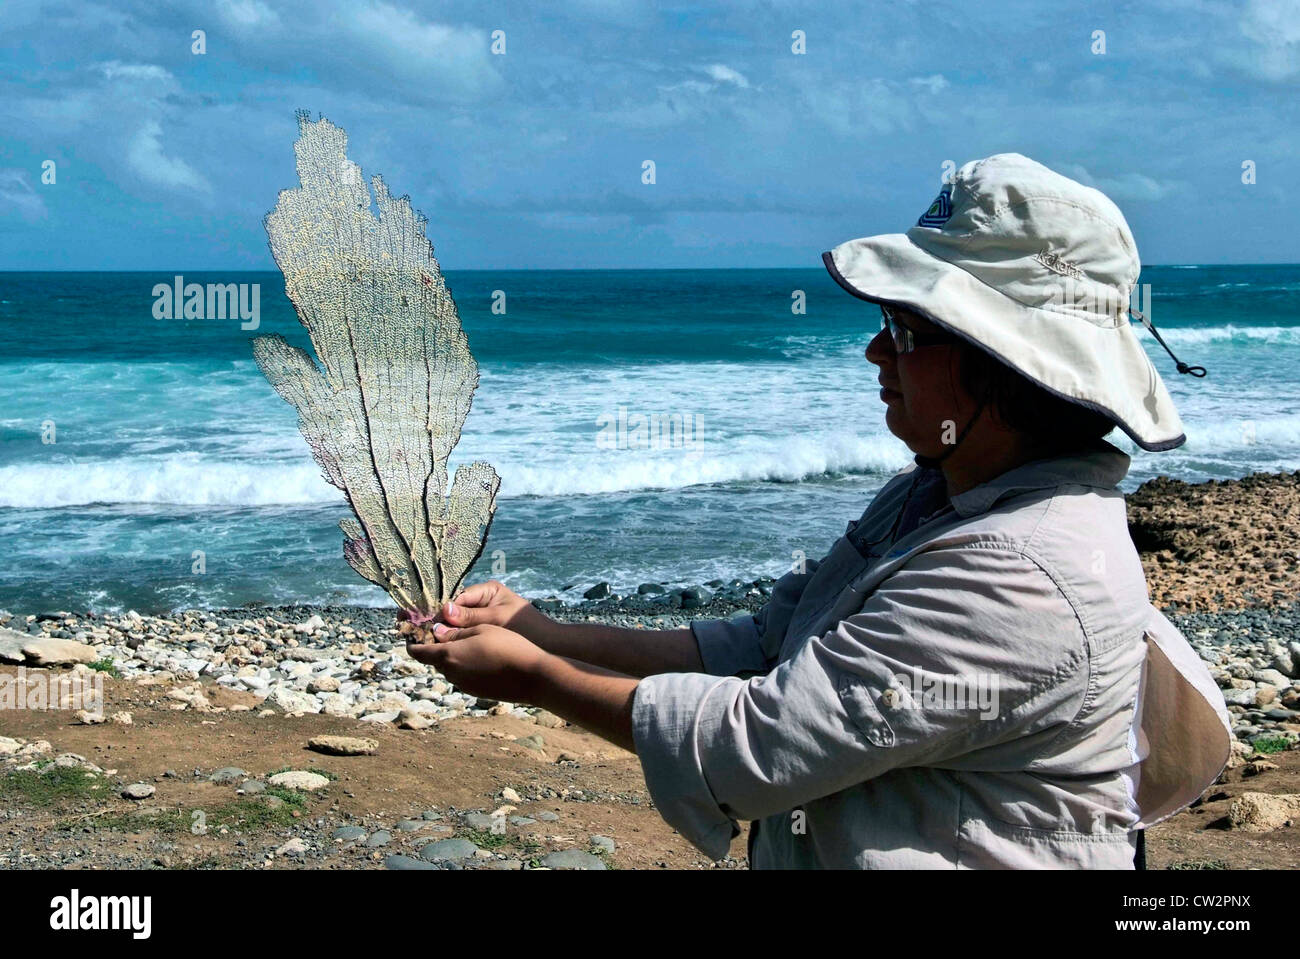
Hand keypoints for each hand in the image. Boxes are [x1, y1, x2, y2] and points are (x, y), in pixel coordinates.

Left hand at [405, 623, 548, 703]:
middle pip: (434, 658)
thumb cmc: (508, 647)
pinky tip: (482, 655)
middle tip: (444, 628)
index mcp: (448, 656)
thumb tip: (437, 632)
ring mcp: (463, 685)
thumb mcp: (482, 629)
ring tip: (468, 639)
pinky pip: (463, 675)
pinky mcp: (475, 691)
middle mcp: (451, 673)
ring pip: (449, 666)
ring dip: (452, 655)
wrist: (533, 677)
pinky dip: (465, 664)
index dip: (412, 640)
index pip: (417, 651)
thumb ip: (456, 632)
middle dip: (435, 644)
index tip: (413, 630)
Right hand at [432, 580, 553, 643]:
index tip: (430, 625)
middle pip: (457, 610)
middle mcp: (483, 600)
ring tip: (435, 644)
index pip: (459, 598)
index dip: (444, 611)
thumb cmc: (527, 627)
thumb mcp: (497, 619)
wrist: (548, 644)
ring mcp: (483, 616)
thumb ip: (471, 617)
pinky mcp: (485, 631)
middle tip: (428, 636)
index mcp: (488, 590)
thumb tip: (444, 612)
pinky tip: (450, 650)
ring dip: (450, 633)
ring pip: (460, 624)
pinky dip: (459, 640)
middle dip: (444, 623)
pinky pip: (467, 634)